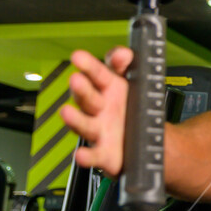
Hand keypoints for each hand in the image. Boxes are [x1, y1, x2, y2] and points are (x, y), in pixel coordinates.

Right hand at [59, 47, 132, 176]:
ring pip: (85, 125)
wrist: (144, 140)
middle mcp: (99, 109)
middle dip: (82, 89)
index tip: (78, 56)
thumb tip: (123, 54)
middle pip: (88, 98)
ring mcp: (100, 130)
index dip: (89, 64)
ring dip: (75, 119)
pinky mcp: (104, 153)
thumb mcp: (132, 80)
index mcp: (107, 88)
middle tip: (76, 79)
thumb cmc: (131, 107)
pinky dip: (87, 156)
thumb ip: (125, 65)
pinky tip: (81, 154)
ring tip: (66, 112)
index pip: (97, 74)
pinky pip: (95, 155)